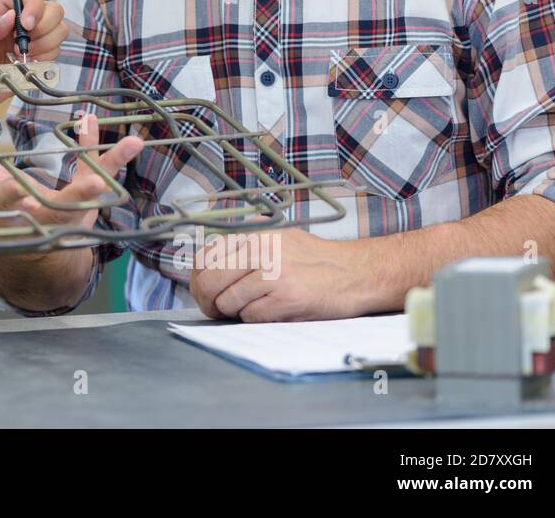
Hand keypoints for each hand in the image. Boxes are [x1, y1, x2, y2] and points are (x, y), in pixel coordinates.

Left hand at [0, 0, 66, 128]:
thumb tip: (10, 16)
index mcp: (3, 7)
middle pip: (53, 9)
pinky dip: (44, 57)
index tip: (26, 24)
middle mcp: (21, 19)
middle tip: (22, 42)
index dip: (35, 6)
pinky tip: (24, 62)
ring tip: (19, 53)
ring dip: (44, 43)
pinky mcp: (39, 56)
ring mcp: (33, 38)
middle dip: (44, 26)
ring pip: (59, 30)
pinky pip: (56, 51)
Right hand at [0, 113, 143, 231]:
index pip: (5, 201)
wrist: (37, 251)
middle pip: (46, 208)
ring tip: (102, 178)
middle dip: (54, 203)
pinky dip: (117, 157)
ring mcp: (66, 211)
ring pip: (78, 198)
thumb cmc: (6, 208)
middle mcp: (39, 215)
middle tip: (57, 196)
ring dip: (91, 183)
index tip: (14, 192)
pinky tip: (133, 141)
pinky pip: (101, 175)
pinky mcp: (85, 203)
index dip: (8, 196)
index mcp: (8, 210)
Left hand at [189, 227, 373, 321]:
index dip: (198, 279)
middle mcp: (261, 251)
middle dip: (207, 301)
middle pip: (210, 281)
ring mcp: (273, 275)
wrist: (356, 272)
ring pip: (228, 302)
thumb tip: (208, 265)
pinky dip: (256, 319)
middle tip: (216, 310)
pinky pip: (251, 317)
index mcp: (255, 236)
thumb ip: (245, 248)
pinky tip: (272, 311)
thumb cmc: (316, 260)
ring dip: (235, 312)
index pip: (205, 257)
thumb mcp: (277, 239)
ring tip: (252, 308)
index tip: (204, 291)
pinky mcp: (287, 299)